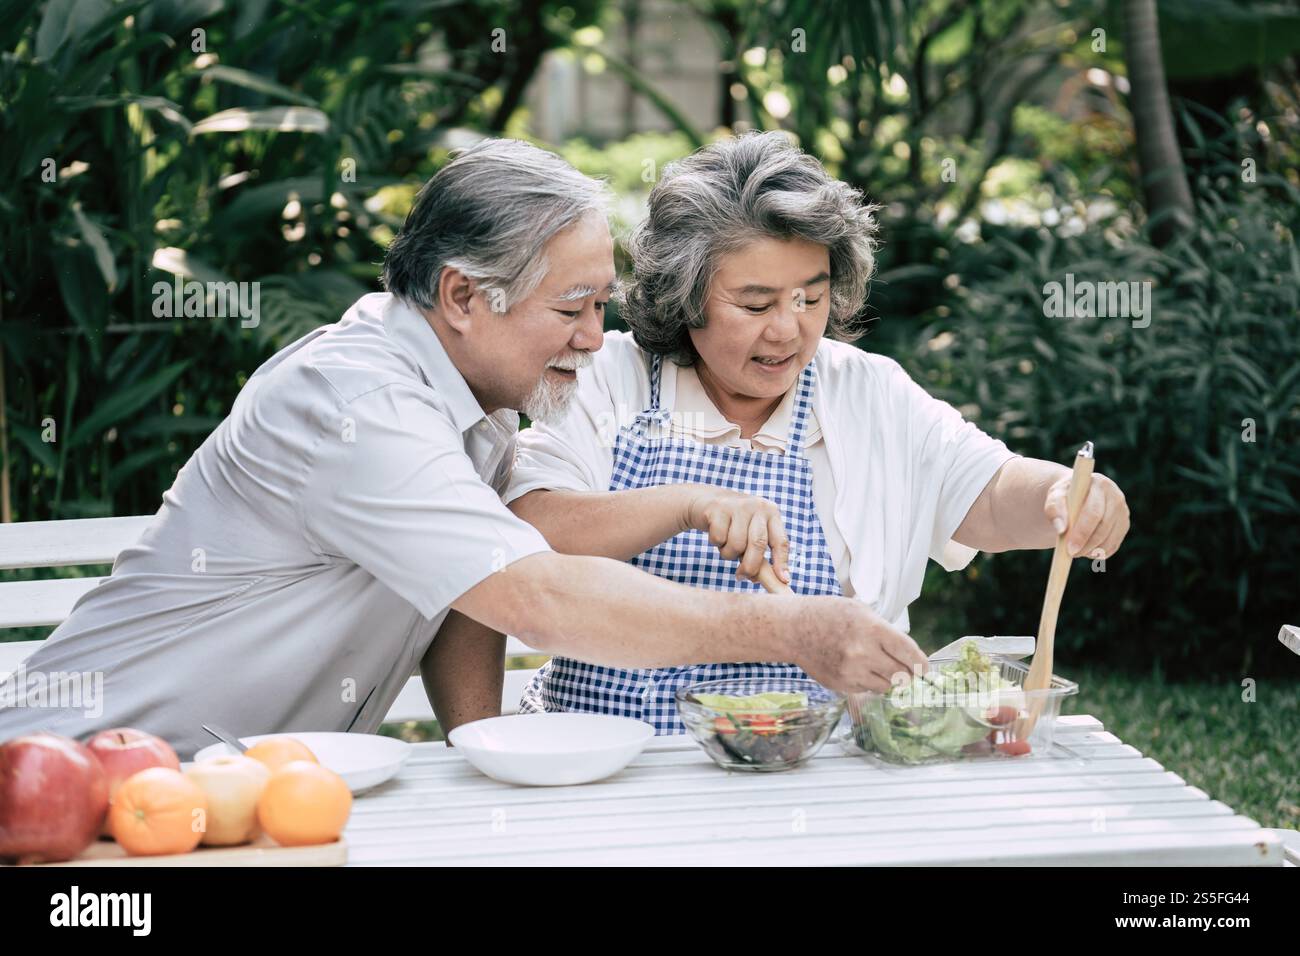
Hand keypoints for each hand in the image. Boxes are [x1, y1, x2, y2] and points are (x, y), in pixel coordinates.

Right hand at [682, 485, 789, 584]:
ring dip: (728, 553)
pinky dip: (716, 543)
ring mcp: (738, 505)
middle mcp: (758, 506)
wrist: (705, 500)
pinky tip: (716, 534)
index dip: (782, 562)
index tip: (783, 581)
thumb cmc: (734, 523)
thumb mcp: (751, 533)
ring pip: (736, 544)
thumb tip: (772, 580)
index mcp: (771, 513)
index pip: (780, 541)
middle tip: (741, 576)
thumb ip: (761, 554)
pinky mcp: (718, 508)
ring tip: (726, 544)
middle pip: (758, 544)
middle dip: (750, 566)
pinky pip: (718, 538)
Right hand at [792, 597, 928, 693]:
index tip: (926, 669)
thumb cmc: (829, 614)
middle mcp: (862, 653)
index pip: (909, 653)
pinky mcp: (841, 684)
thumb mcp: (861, 610)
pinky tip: (859, 667)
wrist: (793, 629)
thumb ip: (886, 631)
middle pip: (902, 675)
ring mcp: (850, 672)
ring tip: (879, 665)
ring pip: (886, 686)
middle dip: (908, 673)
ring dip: (889, 679)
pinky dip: (869, 681)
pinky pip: (867, 689)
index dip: (922, 664)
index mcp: (872, 629)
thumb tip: (909, 655)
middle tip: (908, 669)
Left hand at [1044, 471, 1130, 559]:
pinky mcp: (1124, 525)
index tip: (1069, 548)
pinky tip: (1085, 549)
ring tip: (1074, 551)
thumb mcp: (1055, 496)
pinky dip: (1099, 552)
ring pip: (1109, 539)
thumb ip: (1054, 508)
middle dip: (1086, 544)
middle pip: (1103, 527)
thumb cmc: (1064, 496)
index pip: (1093, 513)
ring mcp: (1122, 511)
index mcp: (1099, 485)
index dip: (1082, 532)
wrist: (1077, 495)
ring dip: (1091, 550)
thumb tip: (1061, 529)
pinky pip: (1113, 545)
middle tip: (1070, 554)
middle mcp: (1116, 496)